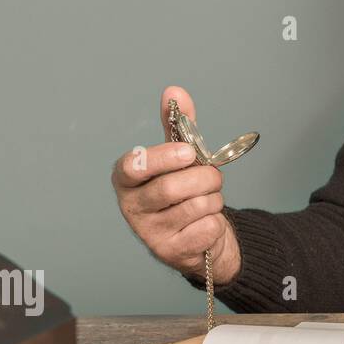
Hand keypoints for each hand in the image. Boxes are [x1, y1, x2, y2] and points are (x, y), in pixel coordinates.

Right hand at [111, 85, 241, 283]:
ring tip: (206, 201)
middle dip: (205, 178)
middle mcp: (131, 206)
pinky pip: (207, 228)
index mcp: (128, 179)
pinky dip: (216, 222)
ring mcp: (149, 233)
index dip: (162, 158)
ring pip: (196, 206)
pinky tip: (205, 225)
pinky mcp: (170, 252)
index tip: (188, 153)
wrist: (200, 235)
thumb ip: (178, 125)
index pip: (133, 166)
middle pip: (172, 187)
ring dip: (214, 200)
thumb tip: (174, 91)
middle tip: (213, 178)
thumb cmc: (185, 190)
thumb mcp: (180, 156)